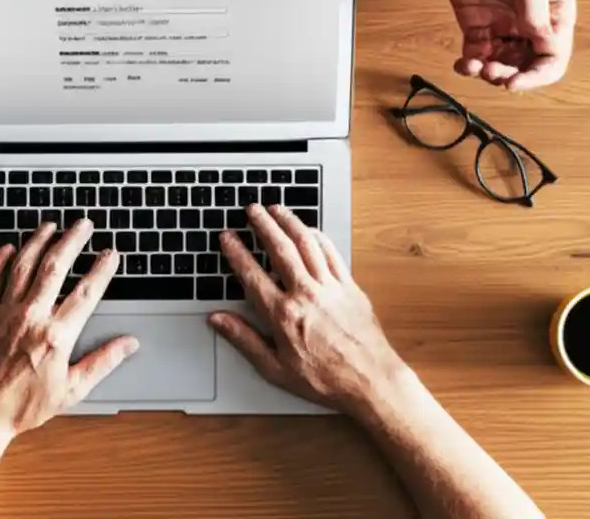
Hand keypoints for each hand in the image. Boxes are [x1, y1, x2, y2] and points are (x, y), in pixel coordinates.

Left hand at [0, 220, 139, 439]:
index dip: (101, 270)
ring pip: (23, 266)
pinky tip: (9, 248)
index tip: (111, 254)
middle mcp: (30, 318)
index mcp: (56, 336)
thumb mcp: (72, 390)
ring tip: (51, 225)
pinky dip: (0, 261)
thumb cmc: (23, 407)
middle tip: (83, 224)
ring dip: (38, 241)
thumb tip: (128, 345)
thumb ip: (102, 362)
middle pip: (55, 268)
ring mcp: (4, 314)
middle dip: (72, 241)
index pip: (86, 293)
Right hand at [209, 205, 408, 416]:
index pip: (252, 275)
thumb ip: (244, 340)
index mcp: (283, 315)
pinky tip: (309, 229)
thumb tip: (219, 320)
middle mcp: (306, 295)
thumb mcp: (275, 369)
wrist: (370, 381)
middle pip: (280, 249)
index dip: (236, 253)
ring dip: (290, 222)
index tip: (228, 238)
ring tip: (277, 209)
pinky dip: (318, 237)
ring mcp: (330, 287)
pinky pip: (332, 253)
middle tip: (251, 210)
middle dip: (263, 225)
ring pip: (307, 244)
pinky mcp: (350, 287)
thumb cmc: (325, 379)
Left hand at [443, 0, 575, 90]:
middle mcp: (530, 23)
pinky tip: (462, 64)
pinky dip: (469, 65)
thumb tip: (537, 39)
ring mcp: (503, 24)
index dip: (536, 77)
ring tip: (472, 66)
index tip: (514, 82)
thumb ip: (533, 4)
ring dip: (487, 74)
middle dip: (508, 76)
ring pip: (500, 65)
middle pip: (525, 67)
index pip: (552, 58)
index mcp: (554, 14)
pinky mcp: (477, 21)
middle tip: (489, 71)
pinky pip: (476, 54)